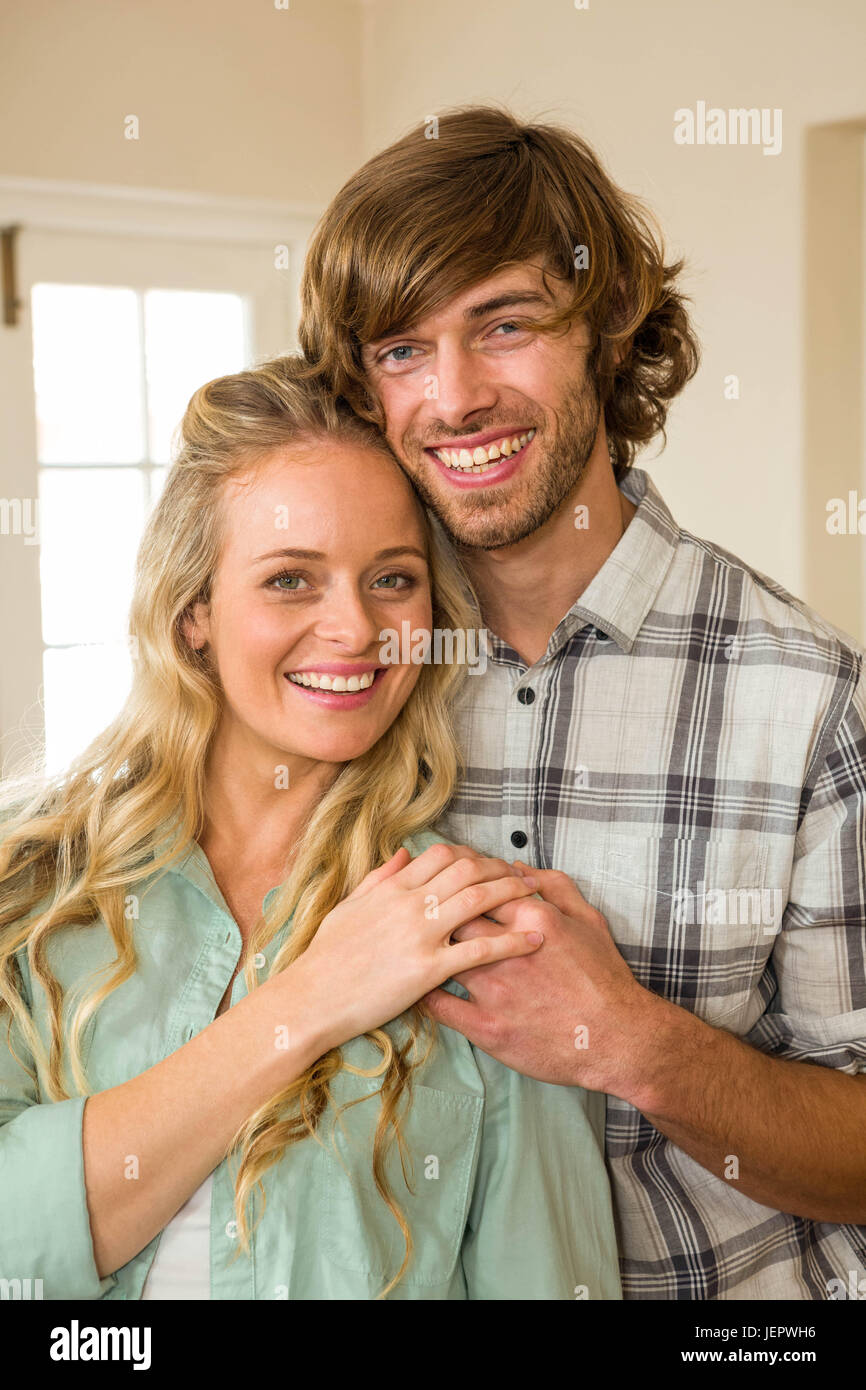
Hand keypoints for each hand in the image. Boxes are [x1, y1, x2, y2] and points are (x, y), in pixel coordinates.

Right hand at [293, 843, 544, 1050]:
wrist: (311, 998)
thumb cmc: (326, 956)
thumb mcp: (349, 906)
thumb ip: (379, 877)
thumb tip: (402, 853)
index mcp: (391, 888)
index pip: (442, 855)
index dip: (473, 854)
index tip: (490, 862)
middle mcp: (409, 903)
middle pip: (468, 869)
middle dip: (501, 868)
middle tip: (523, 874)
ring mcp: (420, 934)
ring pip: (478, 899)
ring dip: (513, 893)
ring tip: (536, 895)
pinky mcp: (428, 969)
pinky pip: (480, 950)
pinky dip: (511, 941)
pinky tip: (533, 940)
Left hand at [420, 861, 662, 1094]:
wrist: (617, 1039)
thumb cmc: (604, 978)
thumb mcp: (589, 920)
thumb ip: (554, 886)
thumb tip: (519, 867)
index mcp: (532, 919)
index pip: (480, 887)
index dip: (464, 888)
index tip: (456, 892)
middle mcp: (508, 950)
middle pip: (454, 917)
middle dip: (441, 915)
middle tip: (432, 917)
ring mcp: (494, 990)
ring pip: (442, 956)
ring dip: (431, 951)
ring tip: (422, 948)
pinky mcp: (486, 1027)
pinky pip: (439, 1006)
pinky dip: (425, 993)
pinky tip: (423, 986)